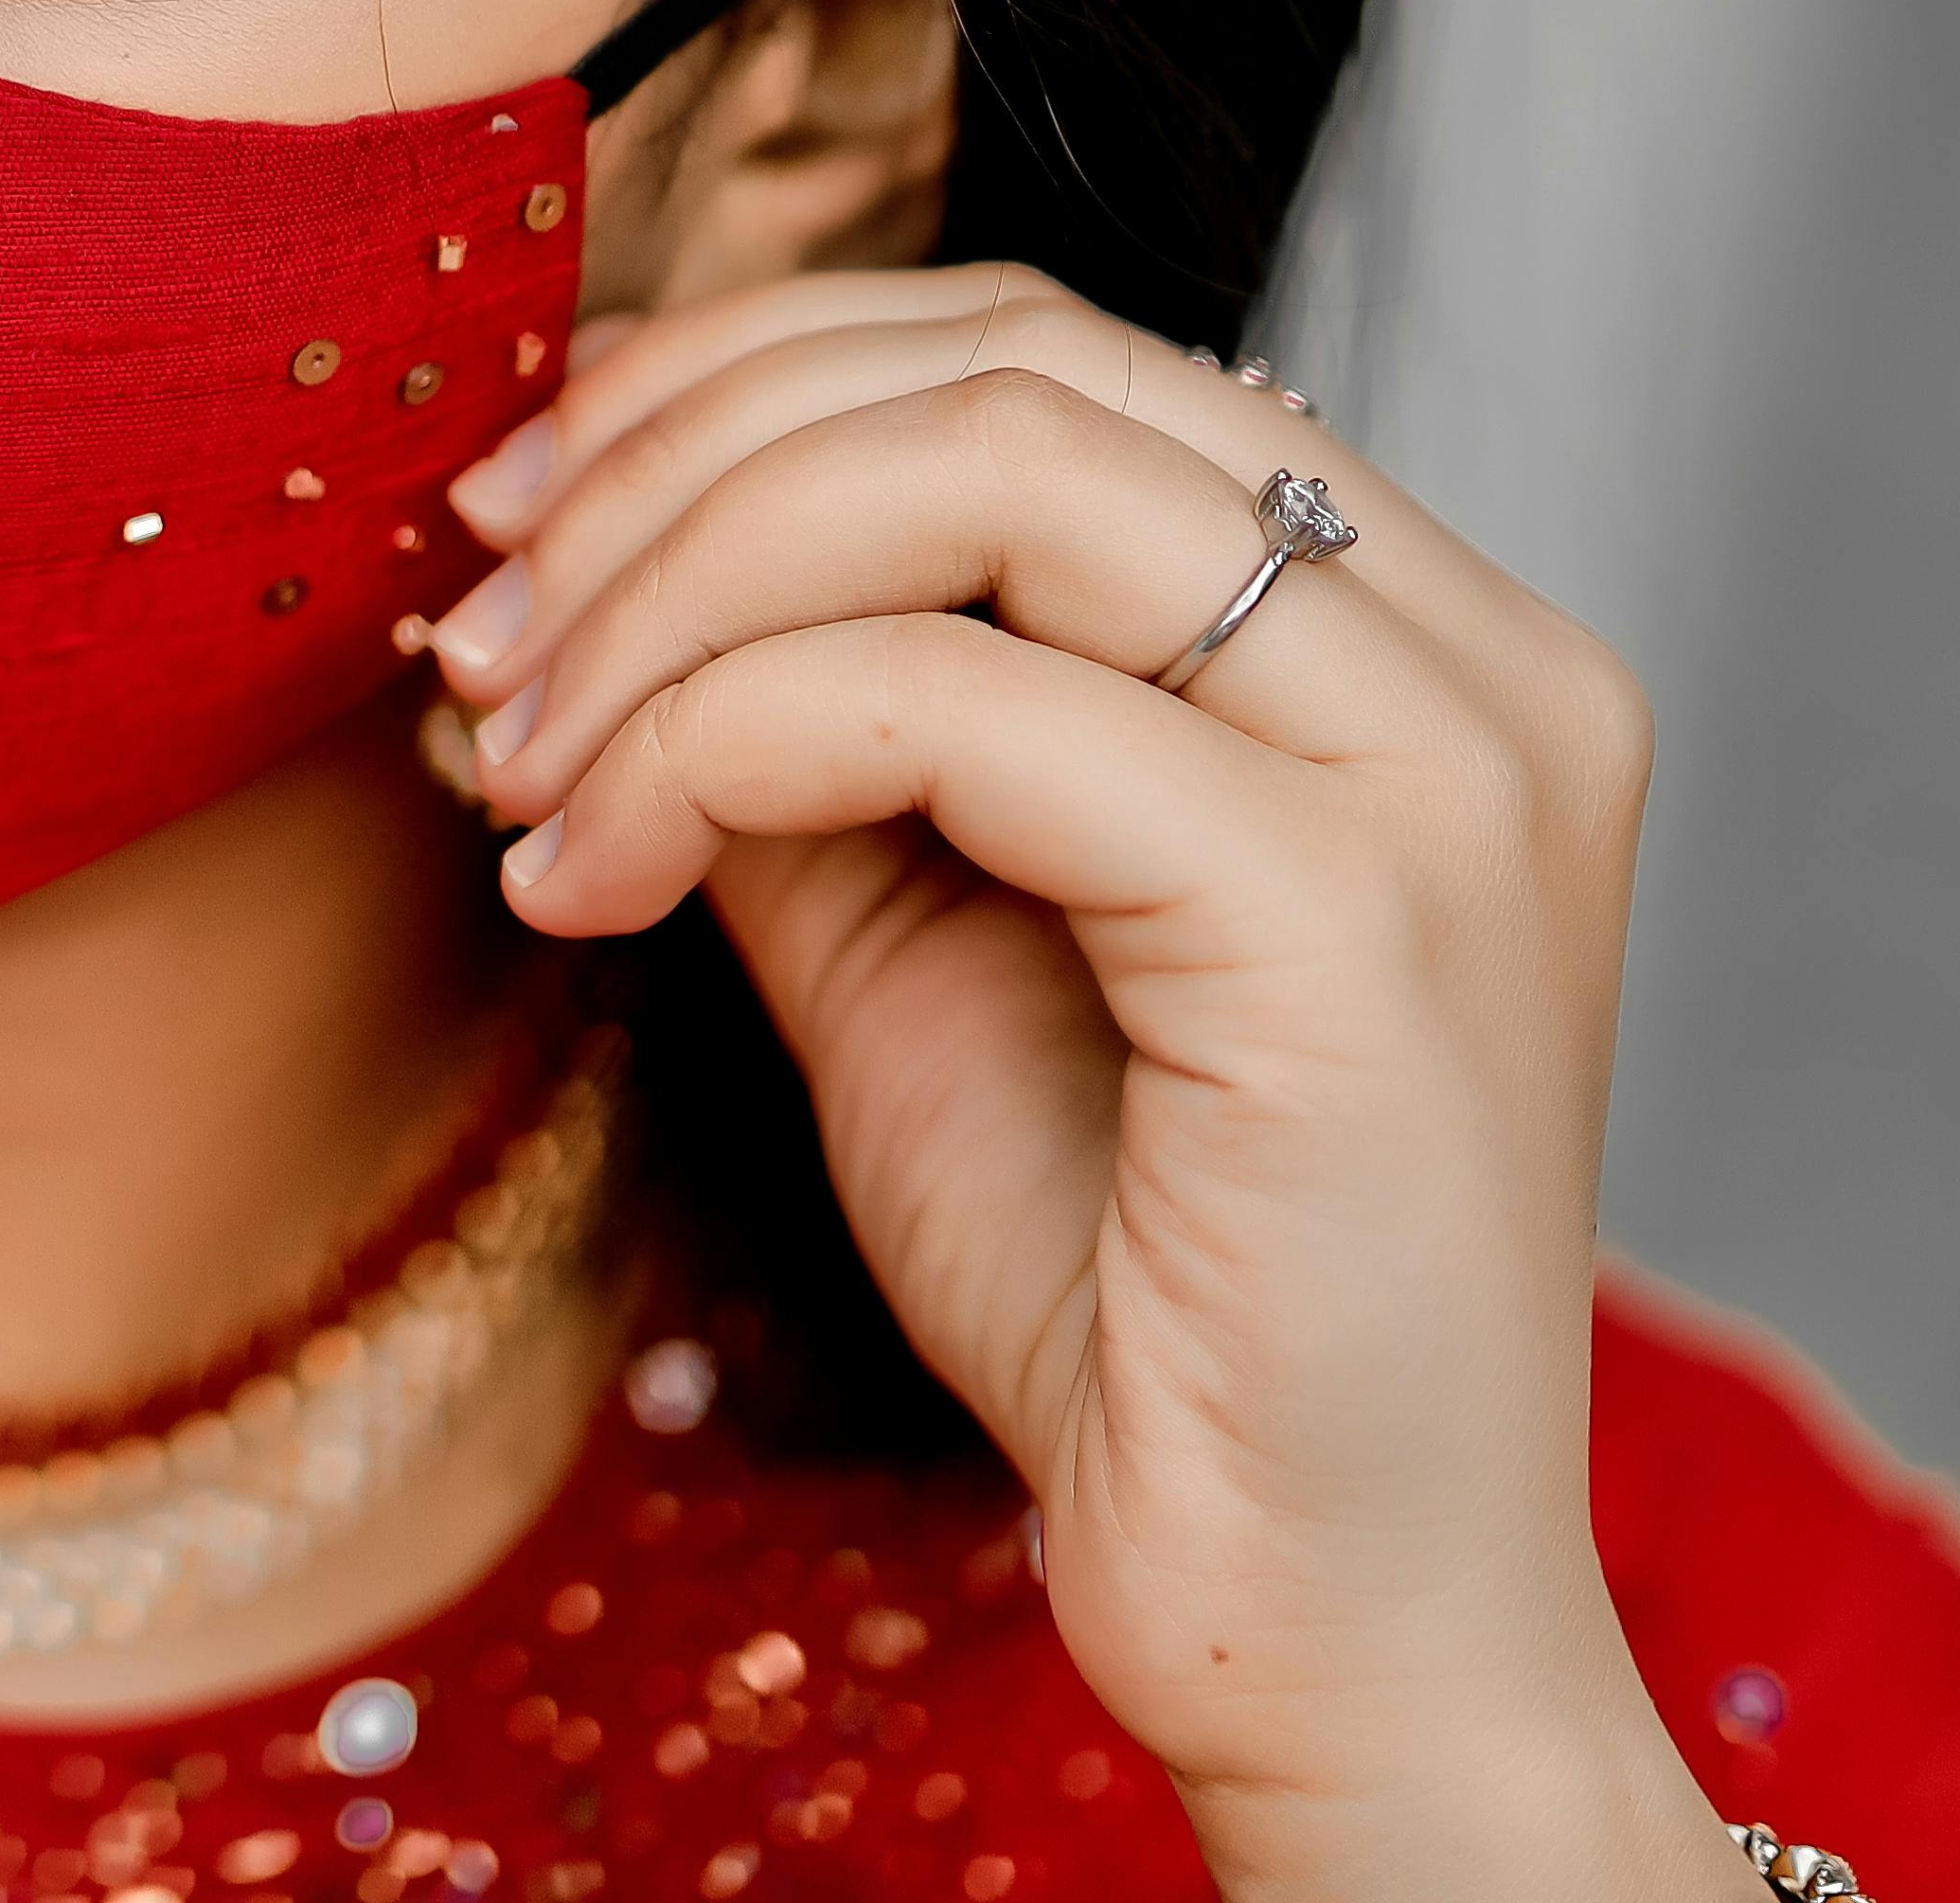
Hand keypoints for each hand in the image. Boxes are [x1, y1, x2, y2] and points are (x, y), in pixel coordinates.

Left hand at [431, 267, 1731, 1902]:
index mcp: (1410, 632)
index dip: (738, 380)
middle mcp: (1481, 662)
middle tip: (478, 628)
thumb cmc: (1123, 1283)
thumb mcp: (907, 920)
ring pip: (978, 475)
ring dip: (672, 590)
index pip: (1038, 347)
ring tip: (519, 757)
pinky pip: (952, 699)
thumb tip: (555, 544)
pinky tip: (590, 880)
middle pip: (1001, 369)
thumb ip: (789, 709)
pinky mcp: (1359, 920)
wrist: (1300, 1612)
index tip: (515, 515)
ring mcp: (1450, 779)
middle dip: (677, 462)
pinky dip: (711, 745)